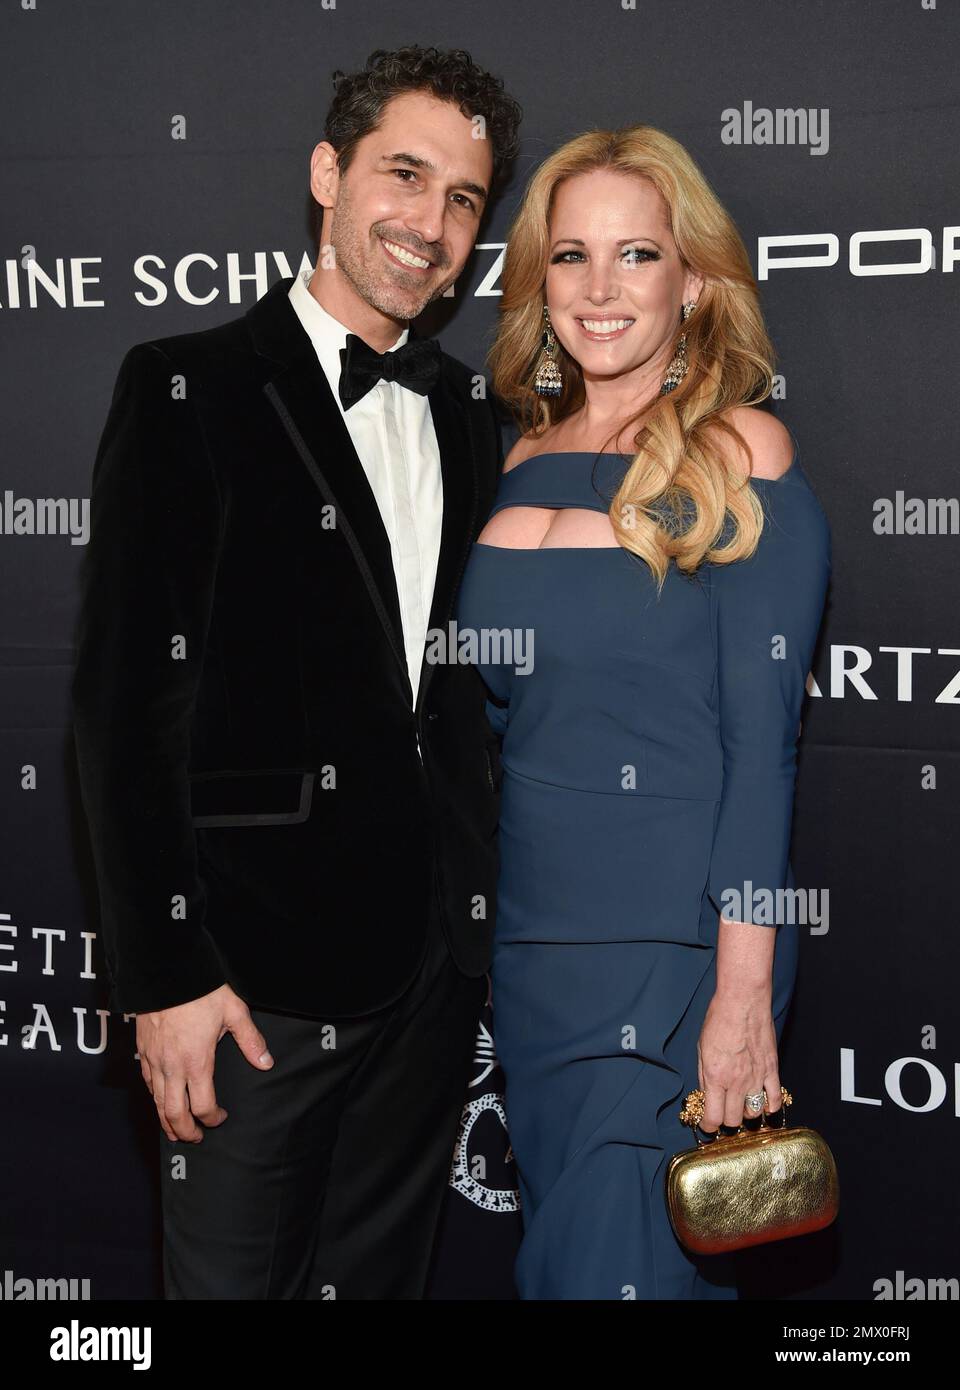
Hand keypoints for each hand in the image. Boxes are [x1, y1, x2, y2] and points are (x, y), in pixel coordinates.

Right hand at [135, 984, 273, 1142]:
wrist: (165, 972)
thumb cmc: (200, 991)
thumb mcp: (234, 1011)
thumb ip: (250, 1040)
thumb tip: (265, 1063)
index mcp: (197, 1062)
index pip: (202, 1106)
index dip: (212, 1118)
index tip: (220, 1118)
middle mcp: (172, 1067)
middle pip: (174, 1113)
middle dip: (185, 1131)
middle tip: (194, 1138)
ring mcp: (154, 1060)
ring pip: (156, 1102)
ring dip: (166, 1120)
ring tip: (174, 1131)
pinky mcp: (143, 1051)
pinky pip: (147, 1082)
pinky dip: (154, 1098)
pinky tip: (160, 1099)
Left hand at [696, 988, 780, 1132]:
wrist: (743, 1002)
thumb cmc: (719, 1020)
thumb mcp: (702, 1049)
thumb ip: (705, 1075)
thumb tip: (707, 1094)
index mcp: (715, 1077)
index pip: (713, 1117)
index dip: (709, 1127)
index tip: (708, 1126)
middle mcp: (736, 1082)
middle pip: (733, 1120)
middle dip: (726, 1122)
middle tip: (723, 1116)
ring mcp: (756, 1077)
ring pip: (754, 1112)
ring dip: (747, 1114)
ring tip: (742, 1107)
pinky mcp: (771, 1070)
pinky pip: (775, 1098)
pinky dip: (771, 1107)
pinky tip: (766, 1107)